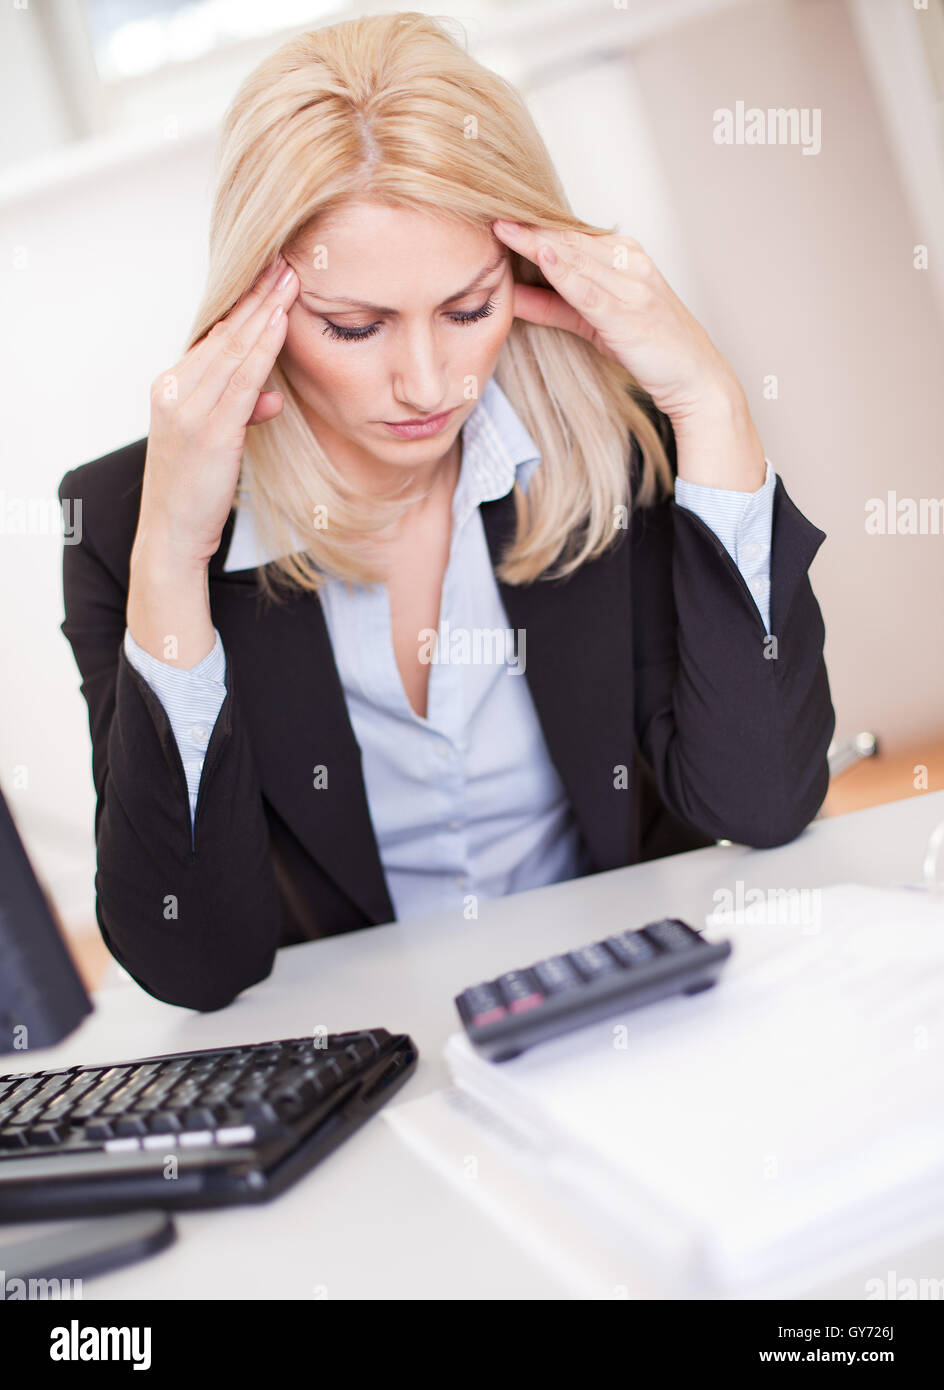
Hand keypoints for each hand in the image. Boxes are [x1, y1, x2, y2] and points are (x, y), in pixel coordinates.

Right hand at [134, 254, 299, 569]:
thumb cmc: (194, 493)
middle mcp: (175, 390)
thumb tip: (269, 397)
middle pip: (224, 334)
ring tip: (290, 280)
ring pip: (233, 350)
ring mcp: (190, 409)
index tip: (270, 277)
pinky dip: (262, 349)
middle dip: (257, 296)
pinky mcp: (210, 431)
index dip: (244, 306)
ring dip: (265, 312)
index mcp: (172, 388)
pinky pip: (241, 381)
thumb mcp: (217, 445)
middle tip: (285, 261)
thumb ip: (240, 412)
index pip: (214, 338)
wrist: (171, 534)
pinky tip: (279, 324)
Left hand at [491, 219, 735, 424]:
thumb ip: (552, 305)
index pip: (568, 234)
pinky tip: (542, 255)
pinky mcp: (628, 314)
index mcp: (623, 257)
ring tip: (501, 225)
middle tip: (485, 207)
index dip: (530, 224)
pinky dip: (565, 272)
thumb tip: (509, 294)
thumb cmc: (648, 348)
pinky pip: (590, 289)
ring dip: (536, 241)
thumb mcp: (592, 322)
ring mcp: (631, 286)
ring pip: (575, 257)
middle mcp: (629, 263)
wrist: (695, 378)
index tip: (493, 211)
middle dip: (526, 225)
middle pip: (567, 238)